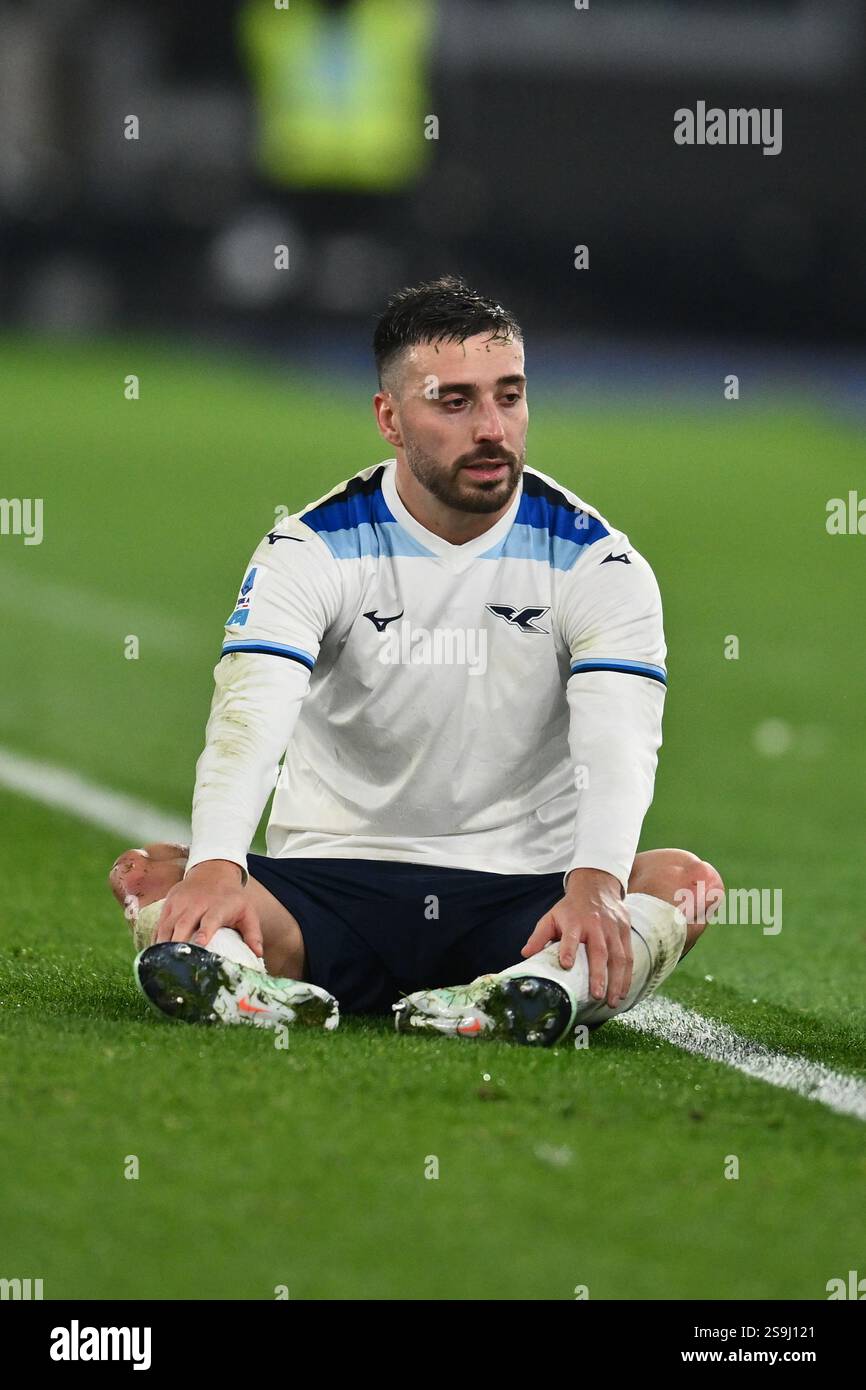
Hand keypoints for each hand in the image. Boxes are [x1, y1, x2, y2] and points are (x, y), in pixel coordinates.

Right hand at [154, 860, 262, 958]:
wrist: (212, 871)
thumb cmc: (231, 898)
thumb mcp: (247, 911)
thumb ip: (253, 932)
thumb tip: (258, 954)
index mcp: (218, 906)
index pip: (210, 919)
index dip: (205, 932)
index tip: (200, 944)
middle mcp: (197, 904)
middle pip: (183, 924)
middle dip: (177, 943)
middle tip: (174, 964)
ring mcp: (180, 903)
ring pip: (167, 925)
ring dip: (163, 944)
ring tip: (160, 964)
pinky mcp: (169, 903)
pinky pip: (159, 924)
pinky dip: (156, 939)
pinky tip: (154, 955)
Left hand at [521, 868, 631, 1007]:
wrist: (596, 886)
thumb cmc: (570, 908)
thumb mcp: (552, 917)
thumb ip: (539, 936)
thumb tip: (525, 954)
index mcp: (574, 921)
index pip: (570, 936)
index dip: (568, 950)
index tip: (566, 965)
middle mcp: (596, 925)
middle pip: (599, 950)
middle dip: (599, 974)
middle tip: (597, 995)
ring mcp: (613, 928)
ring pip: (618, 956)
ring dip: (617, 980)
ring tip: (612, 1002)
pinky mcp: (625, 931)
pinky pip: (629, 956)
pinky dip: (627, 976)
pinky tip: (623, 992)